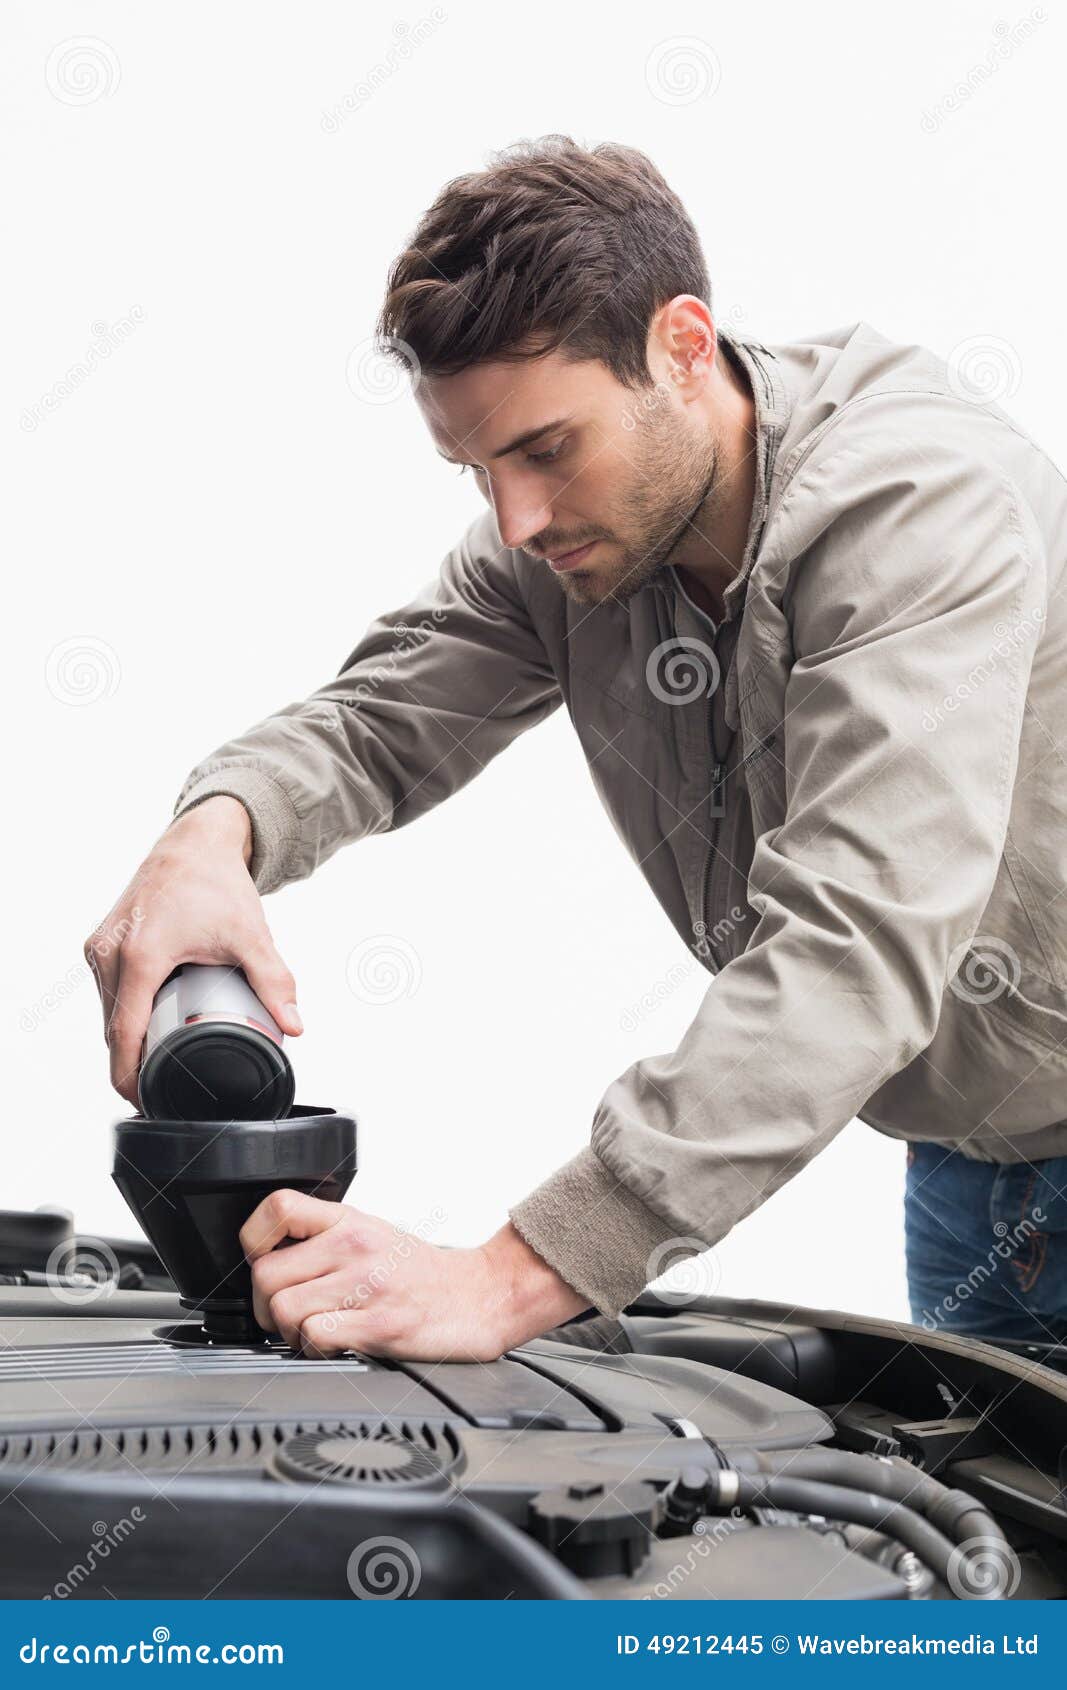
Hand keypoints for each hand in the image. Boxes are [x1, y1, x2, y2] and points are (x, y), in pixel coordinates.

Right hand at [83, 795, 302, 1107]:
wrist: (195, 843)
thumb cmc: (217, 883)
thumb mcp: (250, 935)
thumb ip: (274, 982)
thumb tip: (294, 1027)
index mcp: (140, 956)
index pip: (123, 1036)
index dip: (130, 1078)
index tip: (145, 1102)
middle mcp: (110, 952)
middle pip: (112, 1030)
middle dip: (130, 1065)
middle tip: (159, 1091)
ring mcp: (100, 947)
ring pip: (107, 1012)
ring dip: (125, 1040)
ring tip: (153, 1065)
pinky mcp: (100, 943)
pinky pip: (106, 992)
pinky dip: (122, 1013)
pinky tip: (142, 1029)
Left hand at [239, 1191, 589, 1360]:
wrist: (481, 1296)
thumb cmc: (423, 1273)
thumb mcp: (373, 1235)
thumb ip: (325, 1239)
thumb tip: (269, 1259)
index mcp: (349, 1221)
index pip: (277, 1207)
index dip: (253, 1237)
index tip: (260, 1259)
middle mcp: (354, 1246)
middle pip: (265, 1273)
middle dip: (266, 1305)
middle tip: (288, 1315)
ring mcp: (367, 1284)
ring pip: (283, 1309)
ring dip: (289, 1332)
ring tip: (314, 1332)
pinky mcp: (379, 1323)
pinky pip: (314, 1337)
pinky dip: (315, 1350)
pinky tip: (335, 1346)